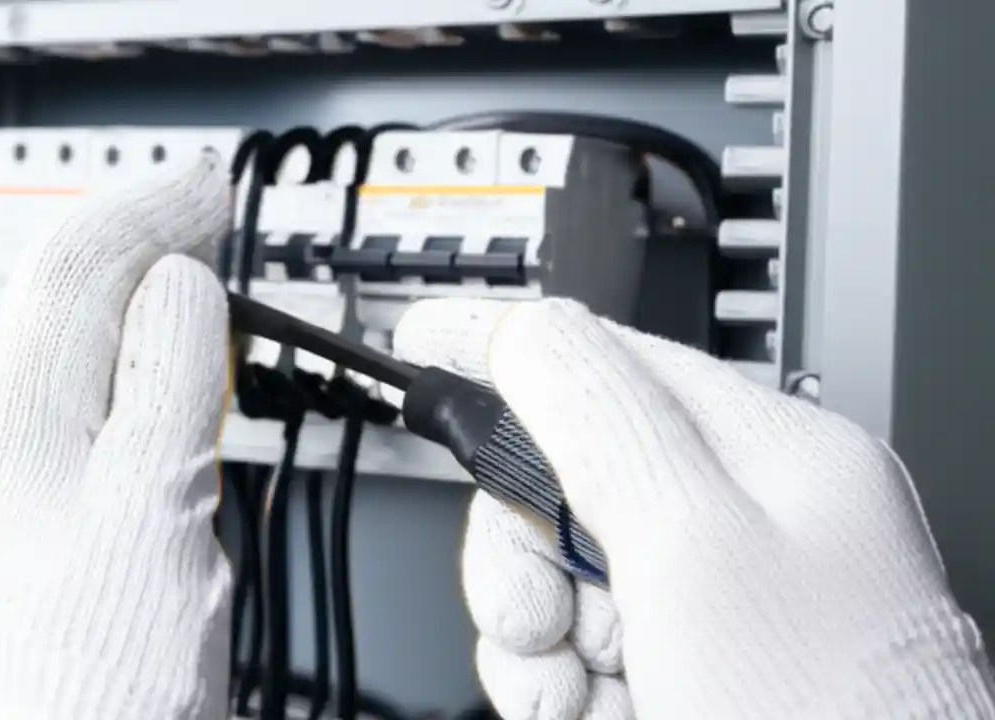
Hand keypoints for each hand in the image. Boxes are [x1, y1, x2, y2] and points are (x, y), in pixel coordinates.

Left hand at [0, 157, 233, 718]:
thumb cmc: (107, 687)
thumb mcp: (154, 510)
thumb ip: (169, 384)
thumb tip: (180, 289)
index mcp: (7, 439)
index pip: (70, 279)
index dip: (143, 217)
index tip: (206, 186)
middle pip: (65, 308)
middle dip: (140, 247)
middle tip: (208, 210)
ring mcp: (21, 495)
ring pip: (83, 359)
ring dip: (145, 302)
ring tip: (199, 268)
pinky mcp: (56, 529)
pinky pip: (97, 414)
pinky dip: (148, 371)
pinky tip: (180, 376)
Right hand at [396, 298, 994, 718]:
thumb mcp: (695, 551)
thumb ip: (603, 424)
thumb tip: (529, 336)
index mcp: (775, 460)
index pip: (610, 363)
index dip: (506, 354)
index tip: (423, 342)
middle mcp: (751, 526)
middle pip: (568, 481)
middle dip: (520, 555)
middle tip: (528, 619)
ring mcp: (721, 610)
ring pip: (563, 577)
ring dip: (535, 642)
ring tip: (570, 697)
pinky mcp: (693, 676)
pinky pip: (583, 652)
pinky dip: (559, 689)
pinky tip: (590, 714)